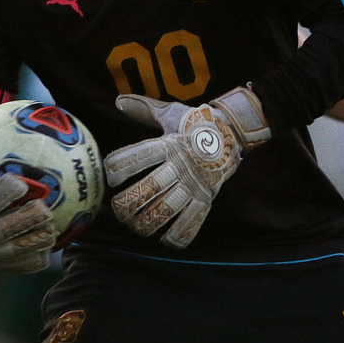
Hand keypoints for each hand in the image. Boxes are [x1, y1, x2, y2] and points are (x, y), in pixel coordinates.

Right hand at [0, 147, 55, 271]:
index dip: (3, 196)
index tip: (20, 183)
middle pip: (4, 232)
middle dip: (26, 220)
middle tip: (45, 207)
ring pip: (16, 252)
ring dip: (37, 241)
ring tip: (53, 228)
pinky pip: (20, 266)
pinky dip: (37, 259)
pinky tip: (49, 247)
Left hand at [103, 86, 269, 248]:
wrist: (235, 131)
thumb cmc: (195, 124)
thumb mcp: (172, 113)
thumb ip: (145, 109)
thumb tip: (119, 101)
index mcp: (170, 144)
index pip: (141, 156)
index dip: (122, 166)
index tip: (109, 177)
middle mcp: (182, 164)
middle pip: (151, 187)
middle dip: (130, 202)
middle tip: (117, 211)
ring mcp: (196, 183)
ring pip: (168, 207)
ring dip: (148, 221)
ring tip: (134, 227)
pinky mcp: (208, 197)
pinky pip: (194, 220)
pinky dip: (179, 234)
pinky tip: (164, 241)